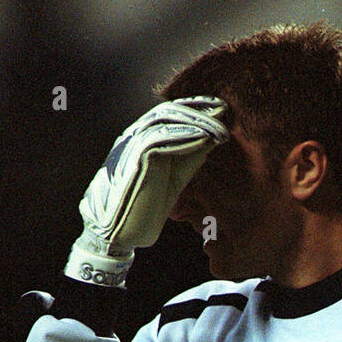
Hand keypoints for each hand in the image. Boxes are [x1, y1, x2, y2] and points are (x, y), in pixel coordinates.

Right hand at [64, 97, 229, 286]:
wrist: (117, 233)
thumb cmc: (143, 211)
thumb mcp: (173, 181)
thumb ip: (186, 161)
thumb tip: (209, 143)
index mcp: (142, 140)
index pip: (169, 115)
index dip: (194, 109)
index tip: (218, 109)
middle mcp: (135, 137)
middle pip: (169, 112)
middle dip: (198, 109)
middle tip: (223, 109)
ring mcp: (133, 144)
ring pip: (166, 121)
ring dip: (196, 122)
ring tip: (220, 126)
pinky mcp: (134, 157)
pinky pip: (161, 138)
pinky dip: (185, 137)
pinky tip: (205, 138)